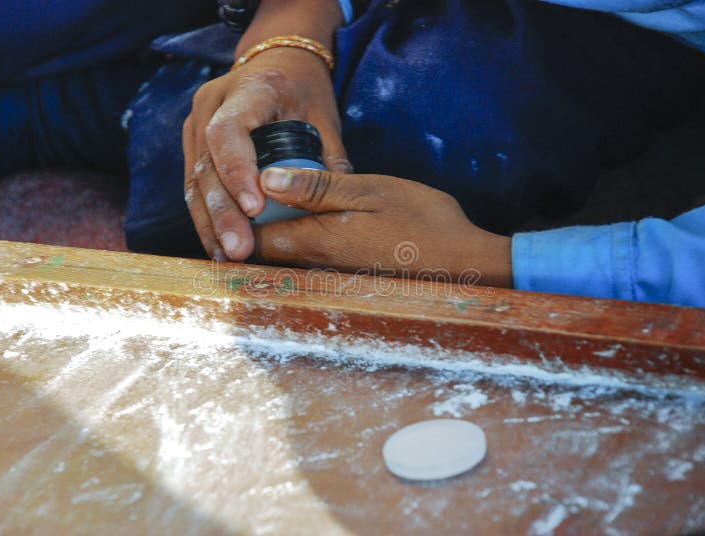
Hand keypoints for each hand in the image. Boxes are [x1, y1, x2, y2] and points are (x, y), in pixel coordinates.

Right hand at [183, 47, 350, 260]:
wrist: (276, 62)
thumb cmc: (305, 91)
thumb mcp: (324, 118)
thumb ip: (329, 161)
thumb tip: (337, 212)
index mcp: (248, 90)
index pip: (229, 132)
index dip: (238, 172)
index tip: (255, 209)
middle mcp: (212, 104)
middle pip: (207, 164)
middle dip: (222, 213)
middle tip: (238, 250)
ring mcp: (196, 123)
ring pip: (194, 180)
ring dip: (210, 222)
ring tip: (226, 256)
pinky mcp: (194, 143)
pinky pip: (194, 185)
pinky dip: (206, 217)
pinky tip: (217, 245)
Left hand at [253, 168, 512, 287]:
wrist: (464, 264)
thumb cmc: (421, 221)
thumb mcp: (368, 190)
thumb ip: (316, 188)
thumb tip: (265, 180)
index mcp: (317, 241)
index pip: (257, 237)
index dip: (240, 217)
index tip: (240, 189)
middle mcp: (318, 267)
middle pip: (269, 250)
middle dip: (256, 225)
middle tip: (256, 192)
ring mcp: (334, 278)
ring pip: (289, 258)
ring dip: (280, 233)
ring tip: (281, 202)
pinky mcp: (349, 280)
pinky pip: (311, 263)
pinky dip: (304, 242)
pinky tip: (318, 222)